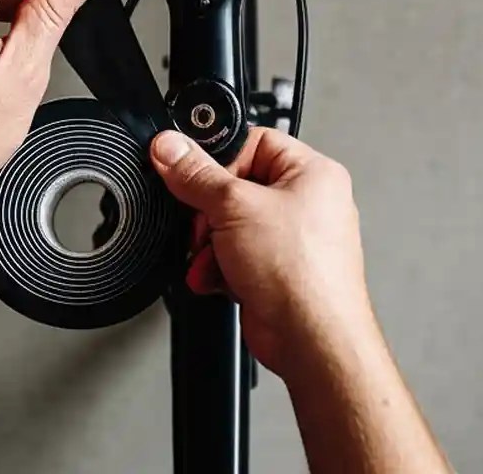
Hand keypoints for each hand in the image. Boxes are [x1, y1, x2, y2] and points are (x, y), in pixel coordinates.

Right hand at [149, 128, 373, 378]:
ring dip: (210, 245)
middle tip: (203, 224)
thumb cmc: (302, 274)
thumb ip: (196, 175)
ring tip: (212, 257)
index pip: (255, 143)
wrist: (312, 339)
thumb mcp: (235, 208)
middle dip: (210, 213)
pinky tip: (216, 278)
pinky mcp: (275, 271)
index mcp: (312, 173)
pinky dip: (219, 268)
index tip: (191, 173)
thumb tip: (170, 148)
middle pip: (236, 187)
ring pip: (230, 225)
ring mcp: (291, 240)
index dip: (220, 159)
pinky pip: (235, 256)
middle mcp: (306, 203)